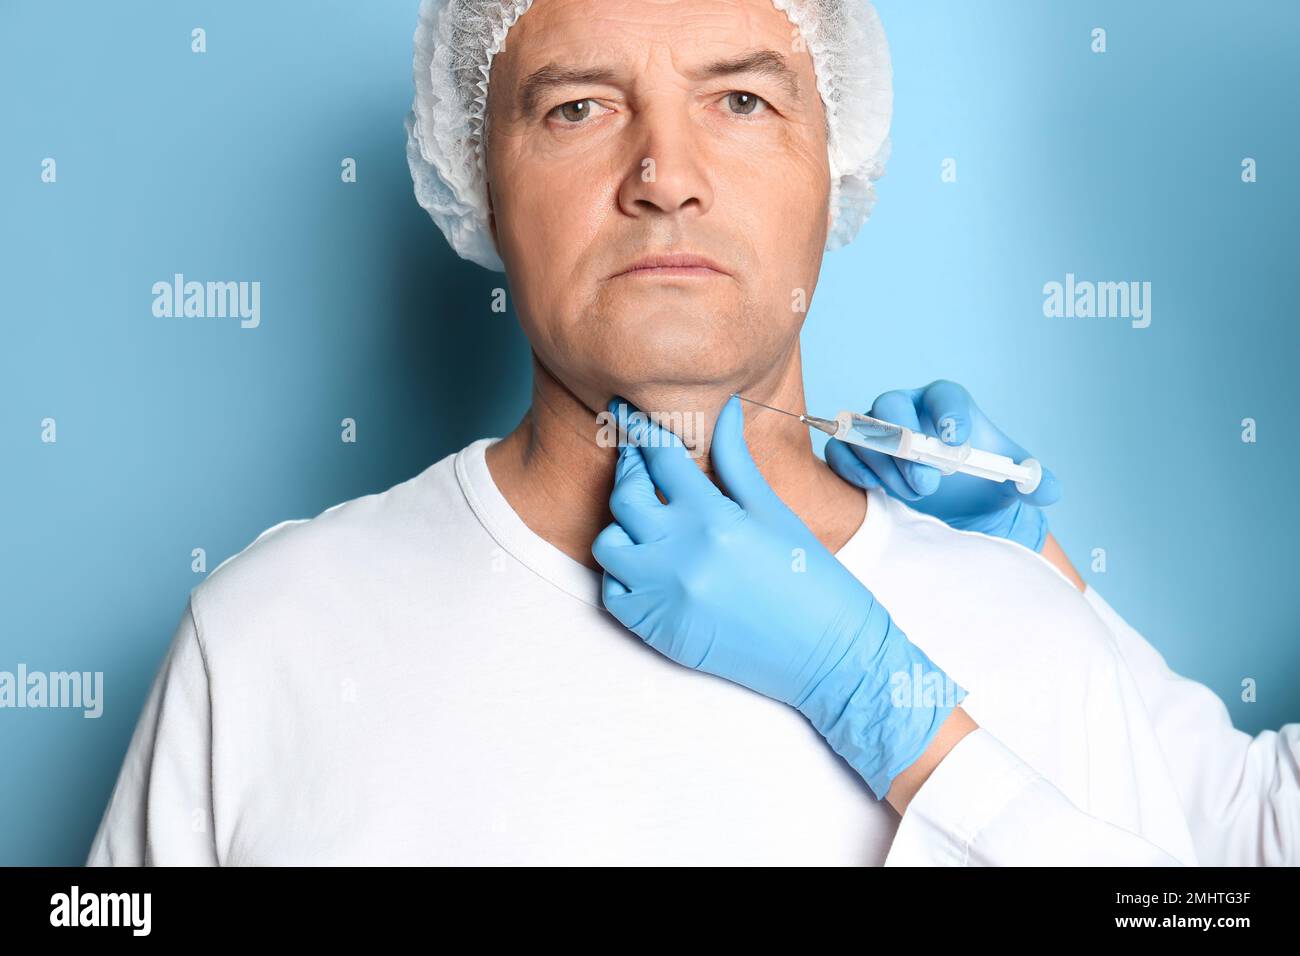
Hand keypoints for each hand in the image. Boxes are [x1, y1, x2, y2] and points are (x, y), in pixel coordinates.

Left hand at [591, 394, 965, 799]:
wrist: (830, 657)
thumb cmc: (814, 581)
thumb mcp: (775, 512)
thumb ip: (736, 461)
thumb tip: (724, 408)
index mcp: (714, 519)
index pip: (660, 458)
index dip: (639, 429)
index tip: (625, 412)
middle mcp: (680, 555)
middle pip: (626, 496)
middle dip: (629, 470)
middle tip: (639, 461)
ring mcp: (664, 596)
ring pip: (609, 544)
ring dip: (621, 525)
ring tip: (646, 518)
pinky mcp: (658, 631)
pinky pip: (613, 593)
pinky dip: (623, 573)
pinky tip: (649, 561)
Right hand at [824, 380, 1060, 550]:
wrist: (953, 506)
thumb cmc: (980, 481)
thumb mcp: (1014, 483)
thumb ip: (1035, 483)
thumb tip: (1045, 488)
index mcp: (947, 404)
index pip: (945, 395)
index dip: (949, 415)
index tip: (960, 444)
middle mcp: (908, 408)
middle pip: (891, 404)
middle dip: (908, 442)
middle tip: (930, 481)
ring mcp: (877, 430)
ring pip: (867, 432)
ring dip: (888, 467)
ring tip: (915, 496)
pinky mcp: (857, 454)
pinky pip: (841, 452)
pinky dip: (854, 470)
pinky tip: (877, 492)